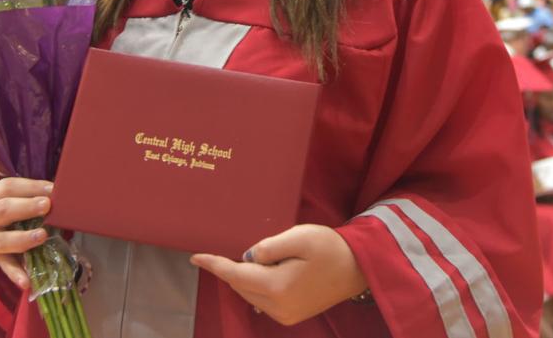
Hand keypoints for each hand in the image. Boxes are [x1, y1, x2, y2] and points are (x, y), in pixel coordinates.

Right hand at [0, 177, 52, 288]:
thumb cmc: (16, 202)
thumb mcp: (21, 193)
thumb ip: (37, 191)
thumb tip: (64, 189)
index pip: (9, 187)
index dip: (31, 187)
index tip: (52, 189)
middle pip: (3, 210)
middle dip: (26, 208)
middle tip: (46, 206)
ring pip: (2, 240)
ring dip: (23, 239)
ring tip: (42, 236)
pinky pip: (5, 266)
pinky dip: (16, 275)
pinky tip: (27, 282)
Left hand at [190, 224, 367, 325]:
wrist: (357, 268)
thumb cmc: (329, 248)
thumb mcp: (299, 237)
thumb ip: (269, 246)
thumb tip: (247, 256)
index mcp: (278, 286)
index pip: (236, 275)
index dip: (214, 265)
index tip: (196, 257)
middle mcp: (278, 306)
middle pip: (240, 286)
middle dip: (230, 269)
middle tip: (227, 251)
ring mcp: (285, 314)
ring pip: (249, 294)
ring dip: (244, 277)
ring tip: (255, 258)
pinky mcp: (290, 315)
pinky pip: (262, 299)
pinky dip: (256, 285)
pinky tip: (265, 270)